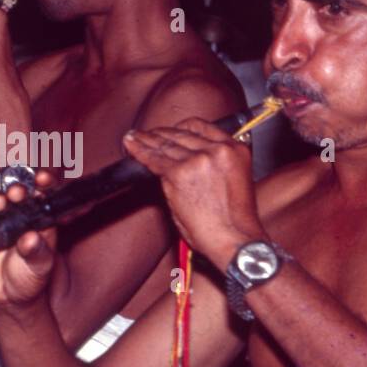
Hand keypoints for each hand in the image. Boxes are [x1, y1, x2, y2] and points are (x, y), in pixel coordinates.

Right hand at [0, 171, 58, 311]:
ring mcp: (0, 223)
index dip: (43, 185)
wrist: (6, 296)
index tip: (41, 179)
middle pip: (18, 197)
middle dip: (16, 191)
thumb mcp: (39, 268)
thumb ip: (37, 253)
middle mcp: (20, 219)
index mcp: (40, 223)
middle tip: (15, 193)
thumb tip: (31, 238)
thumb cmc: (29, 280)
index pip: (43, 198)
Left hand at [122, 117, 264, 269]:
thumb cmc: (234, 221)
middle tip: (146, 134)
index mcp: (235, 149)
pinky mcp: (179, 173)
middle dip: (161, 134)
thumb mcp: (233, 180)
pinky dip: (139, 152)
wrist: (235, 240)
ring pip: (165, 144)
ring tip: (134, 137)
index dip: (181, 127)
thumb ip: (213, 165)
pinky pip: (154, 159)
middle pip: (181, 134)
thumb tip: (185, 160)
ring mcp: (197, 160)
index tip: (170, 130)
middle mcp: (217, 150)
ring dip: (146, 140)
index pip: (201, 127)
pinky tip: (131, 147)